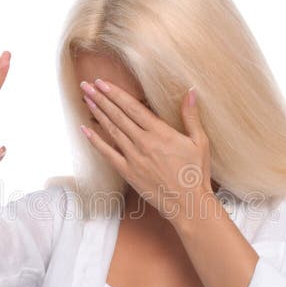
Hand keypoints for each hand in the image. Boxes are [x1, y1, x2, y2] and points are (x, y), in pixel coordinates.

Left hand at [79, 78, 212, 219]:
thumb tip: (191, 93)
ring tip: (86, 100)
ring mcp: (133, 158)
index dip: (116, 93)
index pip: (133, 107)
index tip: (103, 83)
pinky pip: (108, 154)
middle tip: (87, 85)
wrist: (188, 203)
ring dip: (97, 114)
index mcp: (160, 133)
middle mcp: (143, 143)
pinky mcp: (128, 172)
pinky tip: (85, 130)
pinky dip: (95, 141)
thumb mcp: (200, 142)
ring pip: (112, 131)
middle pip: (118, 115)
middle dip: (101, 99)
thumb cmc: (195, 173)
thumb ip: (191, 117)